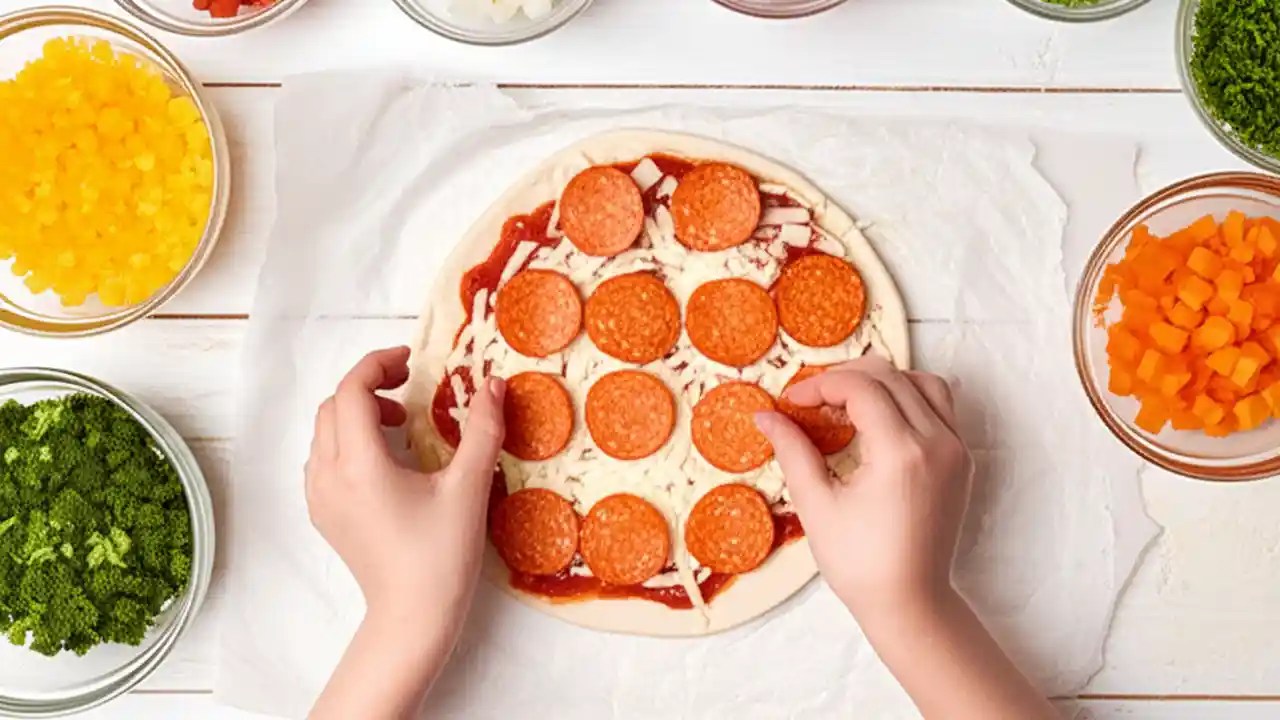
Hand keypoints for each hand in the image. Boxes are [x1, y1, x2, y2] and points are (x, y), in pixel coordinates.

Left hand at [305, 346, 505, 624]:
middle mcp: (328, 476)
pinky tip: (385, 460)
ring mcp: (320, 498)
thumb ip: (482, 429)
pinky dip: (349, 442)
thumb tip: (493, 384)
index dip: (378, 365)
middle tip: (410, 391)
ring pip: (325, 433)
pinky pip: (324, 460)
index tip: (411, 363)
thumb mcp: (468, 487)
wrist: (413, 617)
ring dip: (358, 415)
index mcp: (359, 464)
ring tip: (401, 426)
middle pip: (333, 407)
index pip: (351, 391)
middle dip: (369, 387)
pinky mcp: (324, 516)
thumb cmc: (441, 555)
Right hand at [757, 358, 1055, 719]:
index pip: (860, 387)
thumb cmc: (860, 563)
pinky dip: (907, 399)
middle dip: (844, 379)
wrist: (910, 603)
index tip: (791, 402)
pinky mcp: (961, 460)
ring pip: (921, 383)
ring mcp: (955, 449)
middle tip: (811, 401)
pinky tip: (877, 420)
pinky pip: (939, 406)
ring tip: (846, 404)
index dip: (819, 385)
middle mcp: (936, 442)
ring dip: (881, 382)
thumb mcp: (816, 504)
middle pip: (890, 376)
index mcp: (901, 452)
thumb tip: (765, 415)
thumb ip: (792, 450)